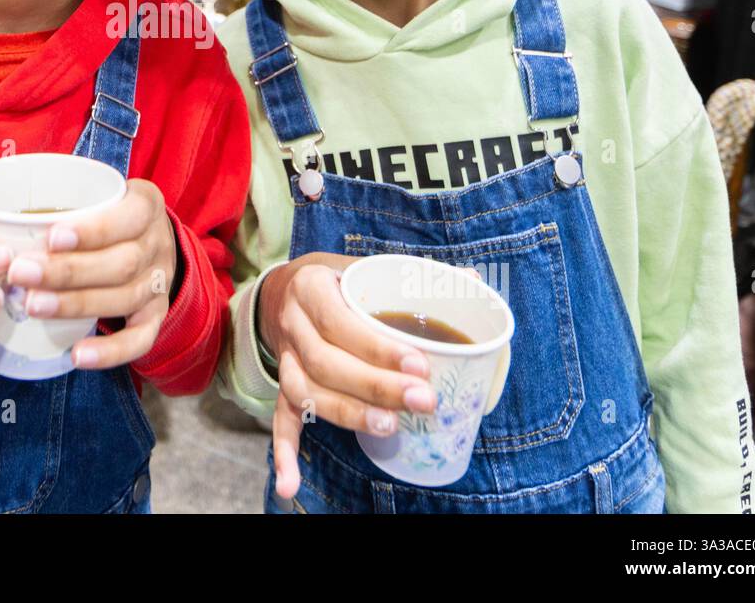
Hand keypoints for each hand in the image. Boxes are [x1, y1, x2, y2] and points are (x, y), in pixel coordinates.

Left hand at [5, 178, 176, 370]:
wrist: (150, 242)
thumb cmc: (104, 212)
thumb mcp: (94, 189)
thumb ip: (51, 186)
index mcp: (146, 204)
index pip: (128, 217)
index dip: (92, 230)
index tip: (50, 236)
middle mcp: (158, 244)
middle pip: (121, 263)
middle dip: (68, 271)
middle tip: (19, 273)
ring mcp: (159, 283)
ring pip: (124, 298)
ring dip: (75, 305)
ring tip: (31, 306)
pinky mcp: (155, 316)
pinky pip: (140, 339)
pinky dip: (110, 351)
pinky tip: (76, 355)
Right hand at [257, 253, 437, 501]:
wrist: (284, 289)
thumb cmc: (337, 282)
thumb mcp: (364, 267)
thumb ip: (414, 276)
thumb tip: (473, 282)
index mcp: (311, 287)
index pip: (340, 321)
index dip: (378, 348)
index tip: (420, 366)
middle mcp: (292, 323)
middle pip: (325, 362)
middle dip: (375, 386)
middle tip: (422, 401)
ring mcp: (285, 358)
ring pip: (305, 391)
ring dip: (346, 414)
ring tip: (389, 428)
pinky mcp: (283, 386)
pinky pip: (282, 420)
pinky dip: (285, 454)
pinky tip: (291, 485)